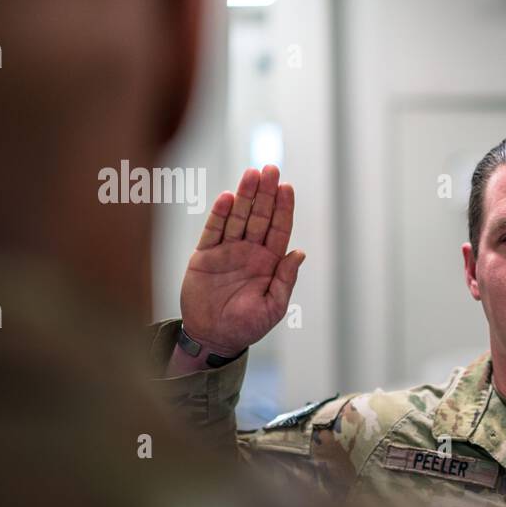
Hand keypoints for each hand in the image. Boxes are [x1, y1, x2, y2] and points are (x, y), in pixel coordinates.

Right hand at [179, 164, 305, 355]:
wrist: (214, 337)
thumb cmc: (247, 326)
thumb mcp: (273, 307)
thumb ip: (285, 280)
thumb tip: (300, 253)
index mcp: (269, 262)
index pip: (278, 229)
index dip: (283, 208)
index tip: (287, 187)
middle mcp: (249, 252)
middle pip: (259, 216)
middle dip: (265, 193)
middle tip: (270, 169)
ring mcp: (227, 251)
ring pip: (238, 218)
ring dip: (245, 196)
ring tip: (251, 174)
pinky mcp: (205, 256)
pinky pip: (213, 231)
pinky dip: (220, 215)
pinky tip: (228, 198)